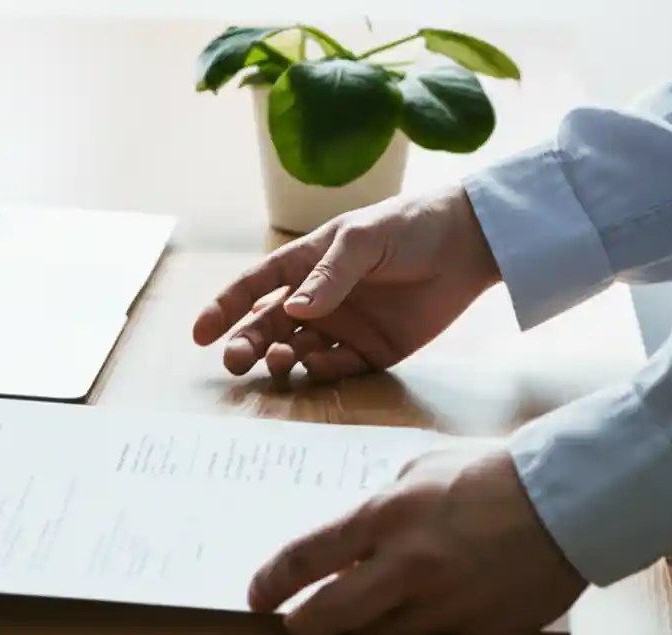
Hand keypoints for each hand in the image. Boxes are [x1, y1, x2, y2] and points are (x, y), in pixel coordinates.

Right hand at [193, 185, 499, 381]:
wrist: (470, 244)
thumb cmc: (410, 227)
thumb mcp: (363, 239)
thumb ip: (328, 276)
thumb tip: (293, 312)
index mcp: (306, 264)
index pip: (254, 287)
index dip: (224, 310)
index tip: (200, 335)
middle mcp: (318, 298)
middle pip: (268, 327)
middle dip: (246, 344)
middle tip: (236, 361)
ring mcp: (344, 326)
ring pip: (297, 351)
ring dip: (281, 360)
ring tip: (279, 362)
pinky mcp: (374, 350)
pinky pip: (338, 368)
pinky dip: (322, 370)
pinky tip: (316, 365)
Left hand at [248, 448, 585, 634]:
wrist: (568, 502)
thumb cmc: (489, 473)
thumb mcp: (416, 468)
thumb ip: (376, 509)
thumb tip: (345, 544)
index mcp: (387, 516)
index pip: (306, 559)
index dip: (272, 582)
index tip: (257, 596)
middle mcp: (408, 567)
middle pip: (329, 617)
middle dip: (301, 625)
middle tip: (293, 624)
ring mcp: (444, 607)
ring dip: (356, 630)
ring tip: (355, 616)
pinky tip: (409, 618)